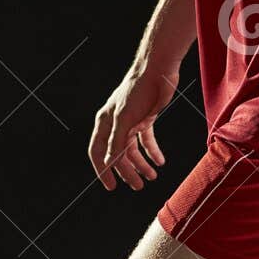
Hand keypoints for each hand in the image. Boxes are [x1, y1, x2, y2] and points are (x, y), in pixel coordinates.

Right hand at [88, 65, 177, 190]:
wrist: (158, 71)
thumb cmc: (137, 91)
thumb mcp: (124, 118)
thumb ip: (117, 141)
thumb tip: (109, 162)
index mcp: (105, 123)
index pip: (98, 152)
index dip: (103, 170)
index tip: (111, 187)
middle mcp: (116, 124)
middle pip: (118, 154)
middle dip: (127, 172)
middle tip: (138, 186)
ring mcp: (131, 122)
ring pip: (133, 150)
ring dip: (142, 164)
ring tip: (152, 177)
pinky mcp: (146, 119)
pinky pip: (147, 141)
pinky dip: (153, 152)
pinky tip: (159, 162)